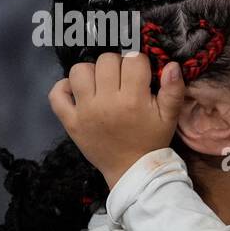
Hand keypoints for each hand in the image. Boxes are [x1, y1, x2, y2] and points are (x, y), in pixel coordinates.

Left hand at [48, 53, 185, 188]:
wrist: (132, 170)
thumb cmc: (151, 141)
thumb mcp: (169, 117)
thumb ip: (174, 90)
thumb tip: (172, 65)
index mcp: (133, 100)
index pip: (133, 60)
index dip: (139, 64)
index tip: (140, 75)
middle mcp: (106, 102)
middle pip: (106, 60)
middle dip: (117, 65)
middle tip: (123, 80)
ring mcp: (84, 111)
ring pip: (80, 71)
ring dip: (92, 73)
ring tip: (101, 85)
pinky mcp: (70, 121)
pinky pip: (56, 94)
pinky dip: (64, 88)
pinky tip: (78, 92)